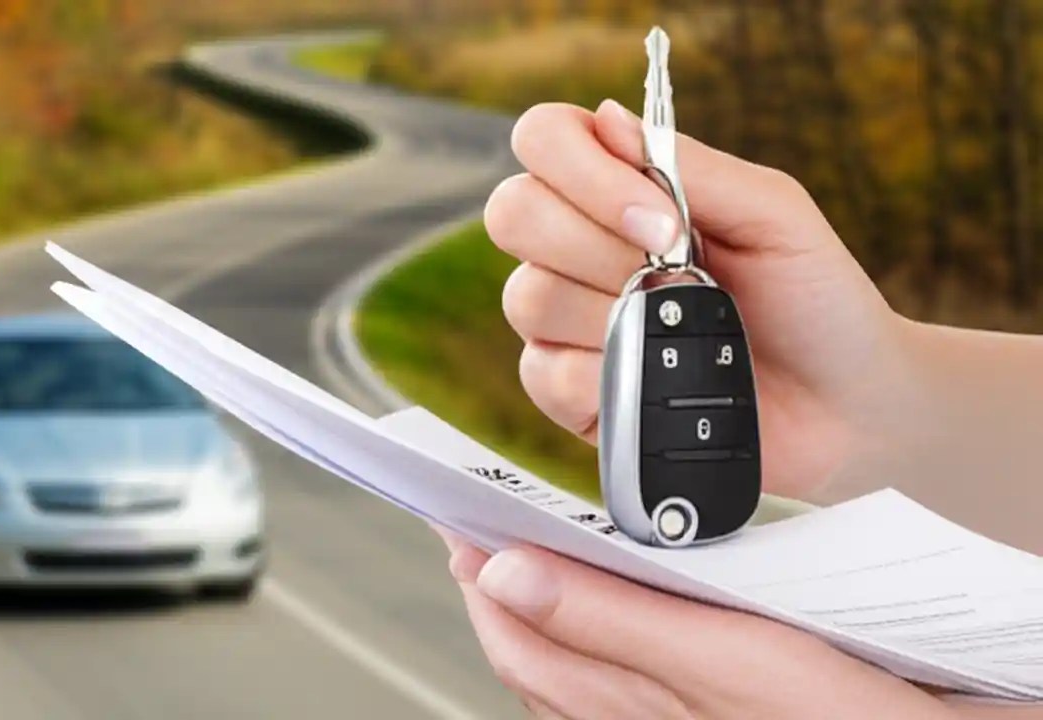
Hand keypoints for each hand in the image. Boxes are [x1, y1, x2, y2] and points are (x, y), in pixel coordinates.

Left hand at [441, 534, 969, 719]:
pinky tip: (594, 617)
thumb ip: (609, 617)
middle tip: (468, 533)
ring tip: (513, 565)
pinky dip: (580, 644)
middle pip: (528, 652)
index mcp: (628, 695)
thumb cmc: (841, 712)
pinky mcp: (700, 713)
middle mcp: (633, 717)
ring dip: (531, 616)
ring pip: (564, 672)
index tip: (450, 514)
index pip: (514, 630)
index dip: (475, 569)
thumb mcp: (723, 653)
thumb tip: (503, 575)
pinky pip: (607, 688)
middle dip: (491, 589)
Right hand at [486, 101, 920, 499]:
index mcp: (620, 187)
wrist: (844, 405)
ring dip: (614, 315)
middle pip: (513, 213)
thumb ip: (690, 166)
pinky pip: (544, 373)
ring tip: (681, 333)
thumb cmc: (816, 300)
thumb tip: (608, 119)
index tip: (663, 218)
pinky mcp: (570, 391)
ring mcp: (566, 321)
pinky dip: (609, 376)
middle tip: (680, 277)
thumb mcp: (772, 213)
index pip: (543, 140)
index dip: (582, 171)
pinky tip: (657, 378)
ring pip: (528, 297)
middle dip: (599, 246)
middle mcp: (578, 247)